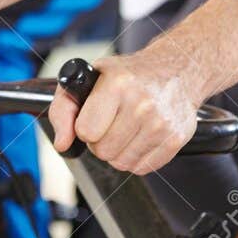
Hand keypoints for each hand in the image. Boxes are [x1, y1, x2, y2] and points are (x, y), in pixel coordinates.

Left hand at [46, 52, 198, 173]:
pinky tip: (139, 135)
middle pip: (103, 151)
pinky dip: (136, 157)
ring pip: (121, 163)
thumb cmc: (129, 74)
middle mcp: (142, 103)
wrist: (175, 70)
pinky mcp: (175, 139)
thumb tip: (62, 144)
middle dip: (99, 141)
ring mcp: (161, 123)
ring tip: (124, 128)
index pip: (86, 131)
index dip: (83, 128)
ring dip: (117, 151)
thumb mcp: (90, 77)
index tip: (91, 117)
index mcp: (118, 84)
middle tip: (109, 122)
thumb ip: (64, 109)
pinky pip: (142, 167)